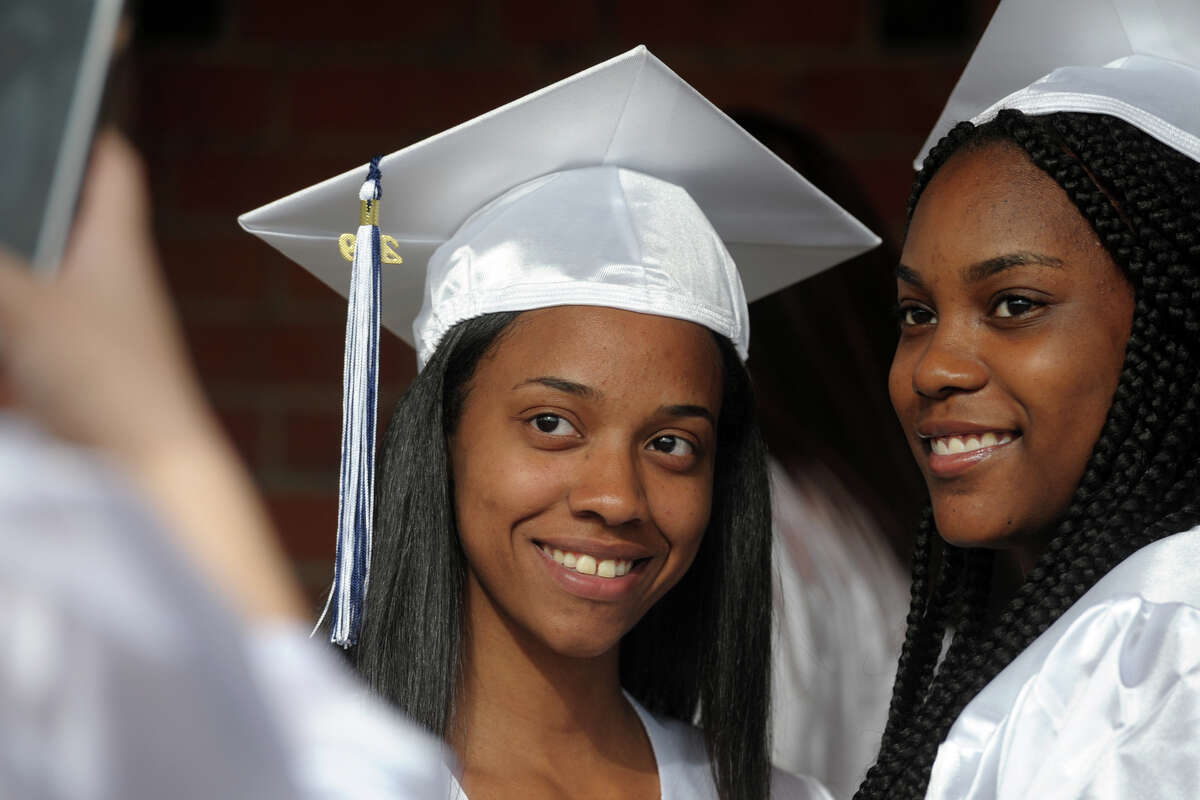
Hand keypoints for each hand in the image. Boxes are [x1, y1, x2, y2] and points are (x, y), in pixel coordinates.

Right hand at [0, 131, 304, 621]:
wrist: (146, 476)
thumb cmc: (118, 388)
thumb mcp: (29, 308)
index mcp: (115, 247)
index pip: (109, 168)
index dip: (84, 131)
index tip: (54, 108)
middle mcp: (104, 283)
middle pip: (60, 220)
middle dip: (24, 200)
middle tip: (5, 184)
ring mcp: (82, 330)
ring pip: (35, 276)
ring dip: (15, 265)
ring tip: (10, 235)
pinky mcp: (60, 375)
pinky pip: (19, 329)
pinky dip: (7, 320)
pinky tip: (4, 326)